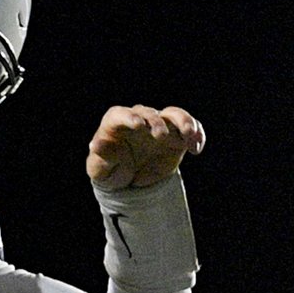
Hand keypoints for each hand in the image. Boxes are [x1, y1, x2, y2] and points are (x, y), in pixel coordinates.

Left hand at [87, 106, 204, 190]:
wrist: (129, 179)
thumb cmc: (110, 169)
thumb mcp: (99, 168)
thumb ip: (100, 156)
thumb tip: (96, 144)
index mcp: (116, 124)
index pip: (120, 114)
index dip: (129, 117)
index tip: (137, 125)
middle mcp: (140, 120)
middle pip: (149, 113)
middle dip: (156, 122)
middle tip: (160, 136)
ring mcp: (160, 126)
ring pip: (175, 114)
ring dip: (184, 121)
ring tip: (189, 135)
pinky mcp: (176, 136)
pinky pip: (191, 129)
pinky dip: (197, 135)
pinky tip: (196, 149)